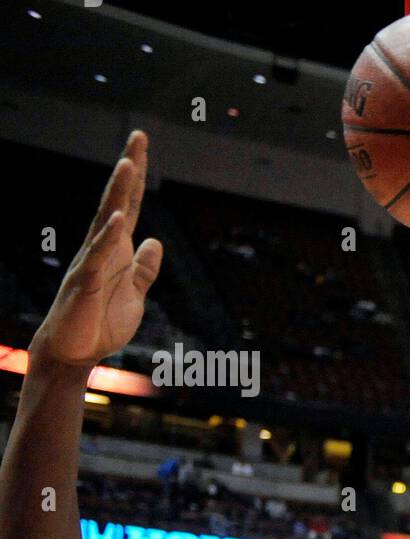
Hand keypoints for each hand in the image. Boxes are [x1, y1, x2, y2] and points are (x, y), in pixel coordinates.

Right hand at [29, 131, 162, 368]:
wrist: (75, 352)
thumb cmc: (101, 323)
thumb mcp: (135, 293)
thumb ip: (144, 269)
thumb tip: (155, 242)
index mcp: (116, 249)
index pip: (131, 205)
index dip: (138, 178)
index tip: (143, 145)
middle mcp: (102, 248)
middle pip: (118, 202)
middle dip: (128, 170)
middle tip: (139, 137)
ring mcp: (92, 263)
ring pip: (106, 222)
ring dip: (118, 195)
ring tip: (127, 165)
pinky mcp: (86, 285)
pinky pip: (98, 257)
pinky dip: (108, 238)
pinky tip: (119, 220)